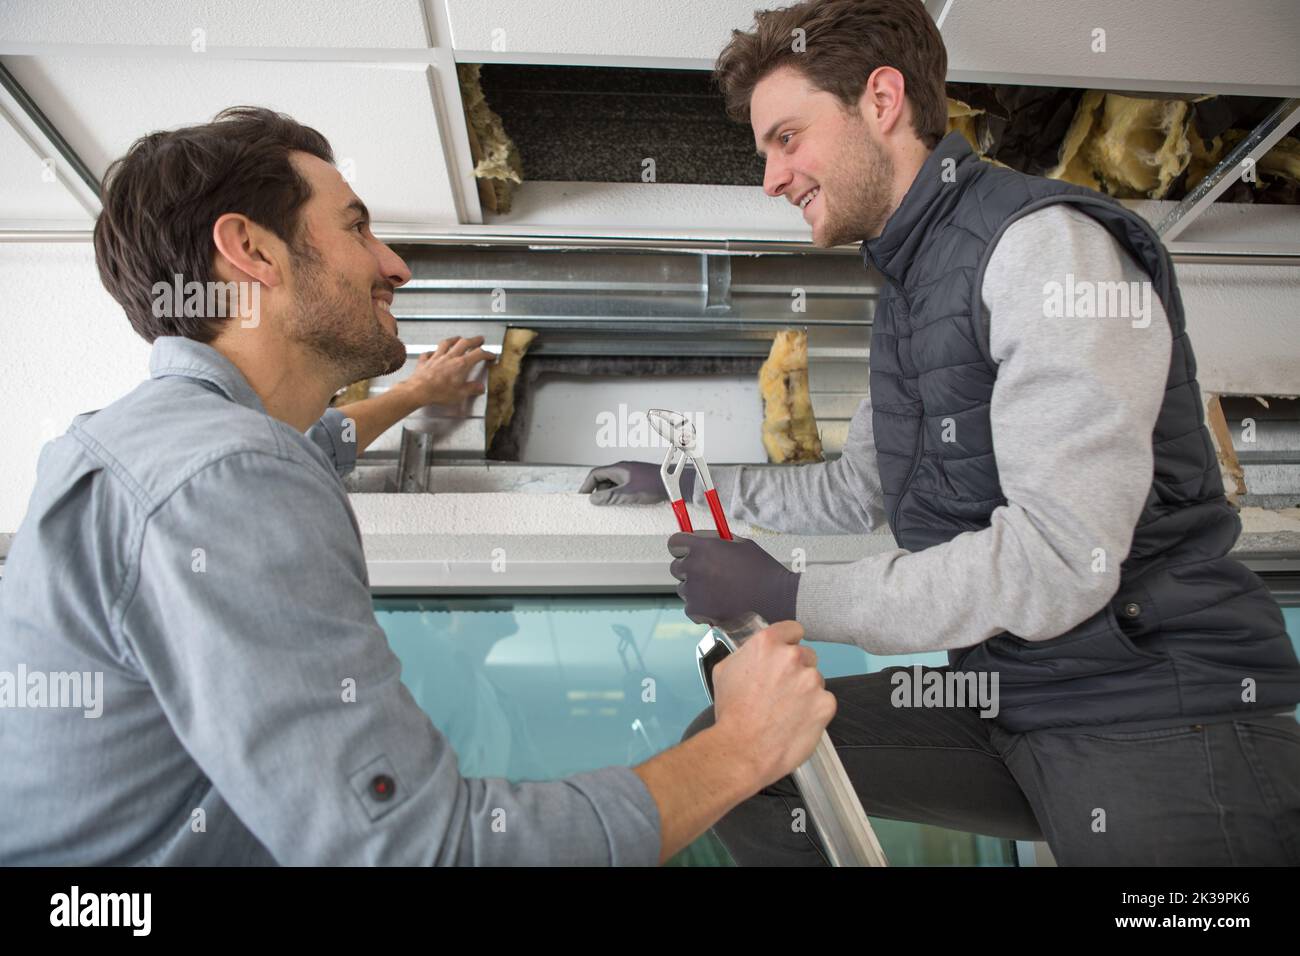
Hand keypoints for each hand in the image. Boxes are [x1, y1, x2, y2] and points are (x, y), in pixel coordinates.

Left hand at [398, 336, 493, 407]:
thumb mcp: (460, 394)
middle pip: (464, 343)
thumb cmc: (438, 392)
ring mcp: (437, 357)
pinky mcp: (425, 361)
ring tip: (458, 338)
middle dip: (474, 340)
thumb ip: (471, 389)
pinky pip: (429, 353)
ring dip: (454, 339)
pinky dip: (432, 352)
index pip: (478, 354)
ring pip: (446, 343)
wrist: (419, 390)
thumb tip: (479, 387)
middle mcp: (449, 357)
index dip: (487, 353)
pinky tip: (433, 352)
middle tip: (479, 339)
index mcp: (461, 364)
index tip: (491, 355)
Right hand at [579, 460, 693, 504]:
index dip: (586, 485)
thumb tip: (593, 499)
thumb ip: (610, 496)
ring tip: (608, 506)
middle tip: (595, 505)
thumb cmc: (655, 485)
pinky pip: (622, 487)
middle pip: (603, 479)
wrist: (676, 484)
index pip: (595, 474)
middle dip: (597, 491)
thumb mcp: (629, 493)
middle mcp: (624, 470)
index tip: (583, 497)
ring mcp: (631, 475)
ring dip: (608, 494)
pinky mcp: (639, 481)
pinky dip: (618, 495)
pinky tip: (622, 504)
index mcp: (619, 468)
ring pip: (613, 484)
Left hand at [668, 531, 798, 625]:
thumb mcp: (742, 545)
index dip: (682, 548)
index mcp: (703, 547)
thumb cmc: (763, 572)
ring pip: (684, 589)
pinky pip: (691, 608)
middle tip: (709, 575)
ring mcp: (693, 590)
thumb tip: (704, 540)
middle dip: (690, 570)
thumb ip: (718, 542)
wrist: (776, 600)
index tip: (690, 552)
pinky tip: (721, 606)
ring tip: (721, 593)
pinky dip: (702, 609)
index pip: (674, 542)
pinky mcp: (696, 610)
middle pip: (676, 567)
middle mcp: (693, 567)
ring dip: (697, 590)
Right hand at [711, 620, 834, 785]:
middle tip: (780, 691)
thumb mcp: (724, 671)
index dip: (789, 642)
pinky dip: (814, 711)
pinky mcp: (825, 704)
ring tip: (785, 711)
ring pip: (815, 680)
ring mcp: (811, 680)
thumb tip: (753, 654)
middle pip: (806, 656)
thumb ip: (745, 655)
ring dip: (805, 692)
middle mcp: (792, 657)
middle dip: (796, 670)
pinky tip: (796, 721)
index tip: (786, 654)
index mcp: (767, 643)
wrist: (742, 749)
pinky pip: (824, 702)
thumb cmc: (731, 714)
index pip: (793, 629)